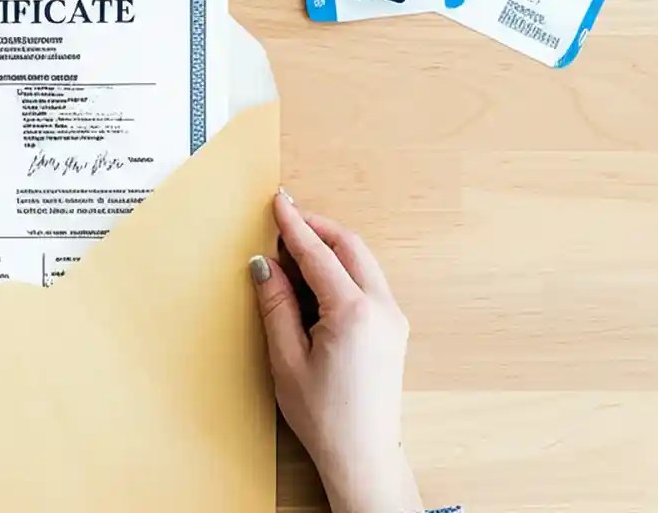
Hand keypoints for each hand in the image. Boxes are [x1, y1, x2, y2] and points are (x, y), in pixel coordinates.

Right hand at [250, 192, 422, 512]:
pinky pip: (368, 281)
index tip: (279, 203)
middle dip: (317, 227)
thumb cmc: (324, 416)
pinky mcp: (393, 328)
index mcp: (353, 313)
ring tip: (295, 248)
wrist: (363, 454)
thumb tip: (264, 265)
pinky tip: (316, 278)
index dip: (294, 225)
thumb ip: (276, 305)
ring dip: (330, 246)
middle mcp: (382, 308)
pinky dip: (342, 268)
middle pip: (350, 246)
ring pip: (362, 261)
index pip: (318, 253)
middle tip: (286, 218)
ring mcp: (392, 317)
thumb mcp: (286, 359)